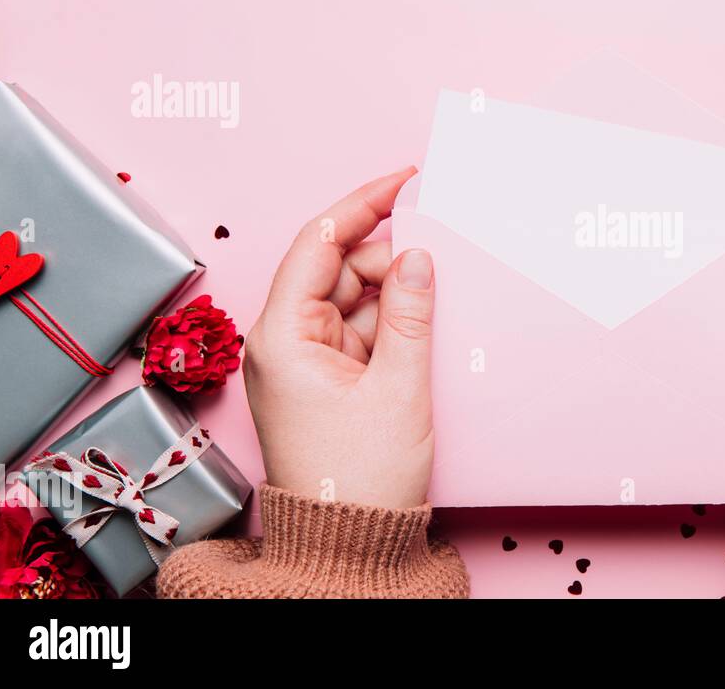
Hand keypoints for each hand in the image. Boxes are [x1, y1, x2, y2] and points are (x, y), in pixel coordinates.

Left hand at [243, 167, 435, 508]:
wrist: (351, 544)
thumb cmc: (358, 479)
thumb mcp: (398, 388)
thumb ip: (411, 314)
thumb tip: (419, 256)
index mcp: (282, 335)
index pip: (318, 244)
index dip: (362, 204)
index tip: (403, 181)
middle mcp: (286, 341)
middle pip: (339, 268)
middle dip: (389, 256)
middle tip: (442, 245)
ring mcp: (308, 361)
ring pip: (356, 299)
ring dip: (397, 291)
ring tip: (441, 290)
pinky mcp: (330, 380)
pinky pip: (364, 330)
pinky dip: (396, 321)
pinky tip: (429, 318)